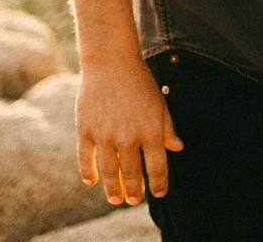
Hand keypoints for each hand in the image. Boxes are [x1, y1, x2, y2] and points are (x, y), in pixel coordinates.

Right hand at [76, 55, 183, 204]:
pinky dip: (88, 173)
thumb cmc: (140, 83)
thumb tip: (177, 148)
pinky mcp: (85, 130)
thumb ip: (167, 129)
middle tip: (134, 200)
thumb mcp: (160, 104)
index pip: (157, 167)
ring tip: (116, 199)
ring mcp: (105, 135)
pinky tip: (92, 182)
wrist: (111, 62)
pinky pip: (86, 159)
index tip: (160, 193)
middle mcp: (128, 137)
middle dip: (134, 191)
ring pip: (109, 172)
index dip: (159, 183)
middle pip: (131, 174)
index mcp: (151, 131)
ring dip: (113, 189)